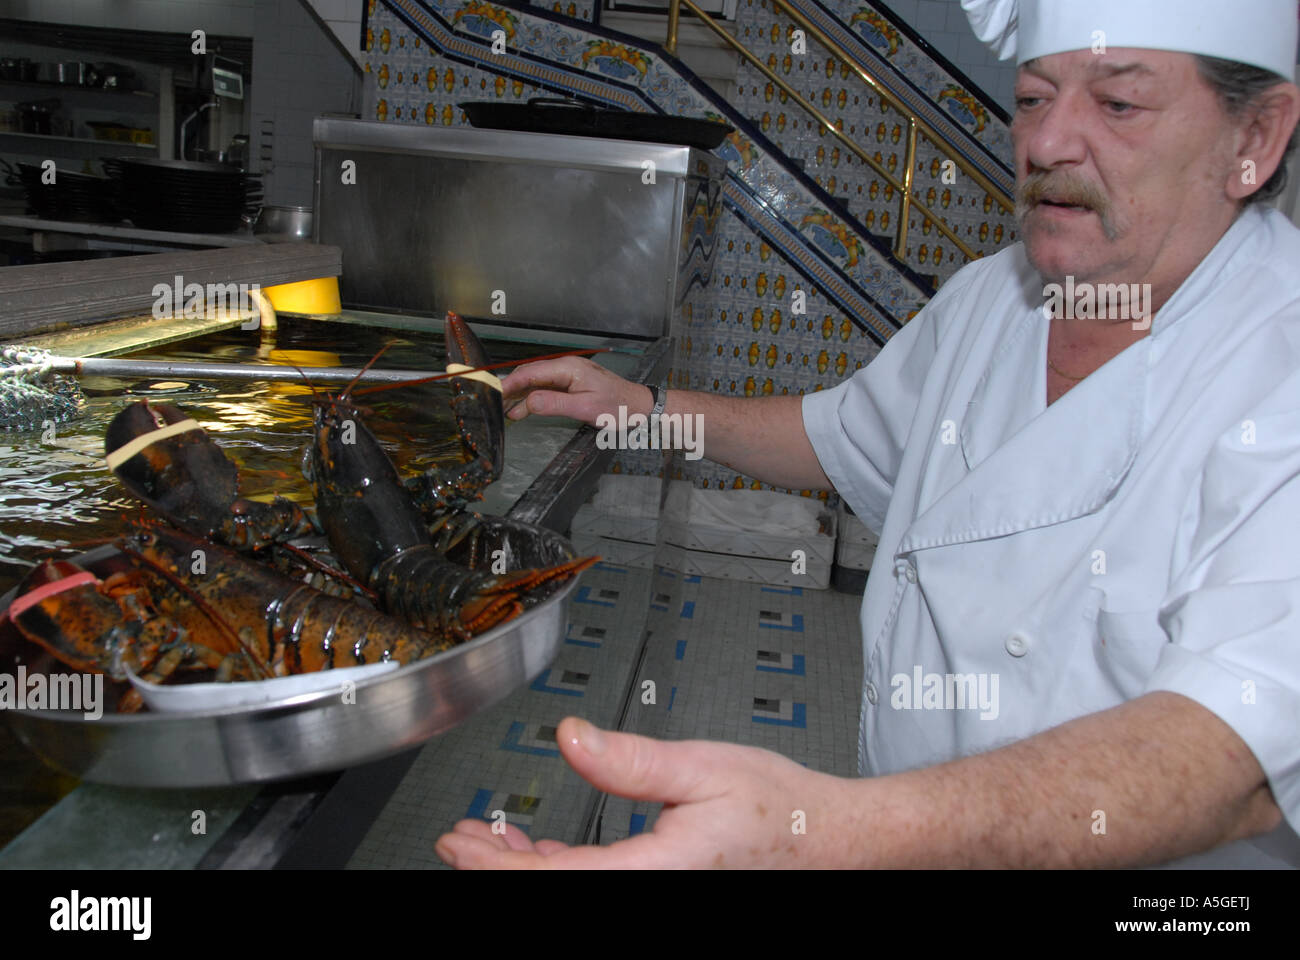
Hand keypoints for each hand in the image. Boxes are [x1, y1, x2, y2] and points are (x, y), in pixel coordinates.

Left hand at [433, 717, 847, 867]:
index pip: (556, 882)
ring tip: (488, 842)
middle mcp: (653, 893)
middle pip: (556, 893)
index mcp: (656, 873)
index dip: (498, 868)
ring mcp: (659, 895)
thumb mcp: (703, 767)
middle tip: (457, 842)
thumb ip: (630, 760)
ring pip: (575, 892)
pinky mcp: (664, 888)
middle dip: (499, 871)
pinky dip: (560, 869)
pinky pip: (599, 887)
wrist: (828, 839)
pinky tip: (543, 849)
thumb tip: (570, 738)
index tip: (460, 844)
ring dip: (526, 870)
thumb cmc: (778, 807)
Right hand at [500, 357, 651, 425]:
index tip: (494, 393)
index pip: (531, 372)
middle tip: (493, 404)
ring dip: (520, 397)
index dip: (510, 383)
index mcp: (568, 368)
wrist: (638, 406)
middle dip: (511, 389)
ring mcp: (567, 376)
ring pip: (536, 383)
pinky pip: (546, 389)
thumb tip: (528, 402)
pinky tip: (521, 410)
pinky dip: (532, 399)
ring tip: (504, 411)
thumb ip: (555, 404)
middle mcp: (565, 368)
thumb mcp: (585, 408)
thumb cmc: (617, 406)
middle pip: (530, 376)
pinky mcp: (570, 385)